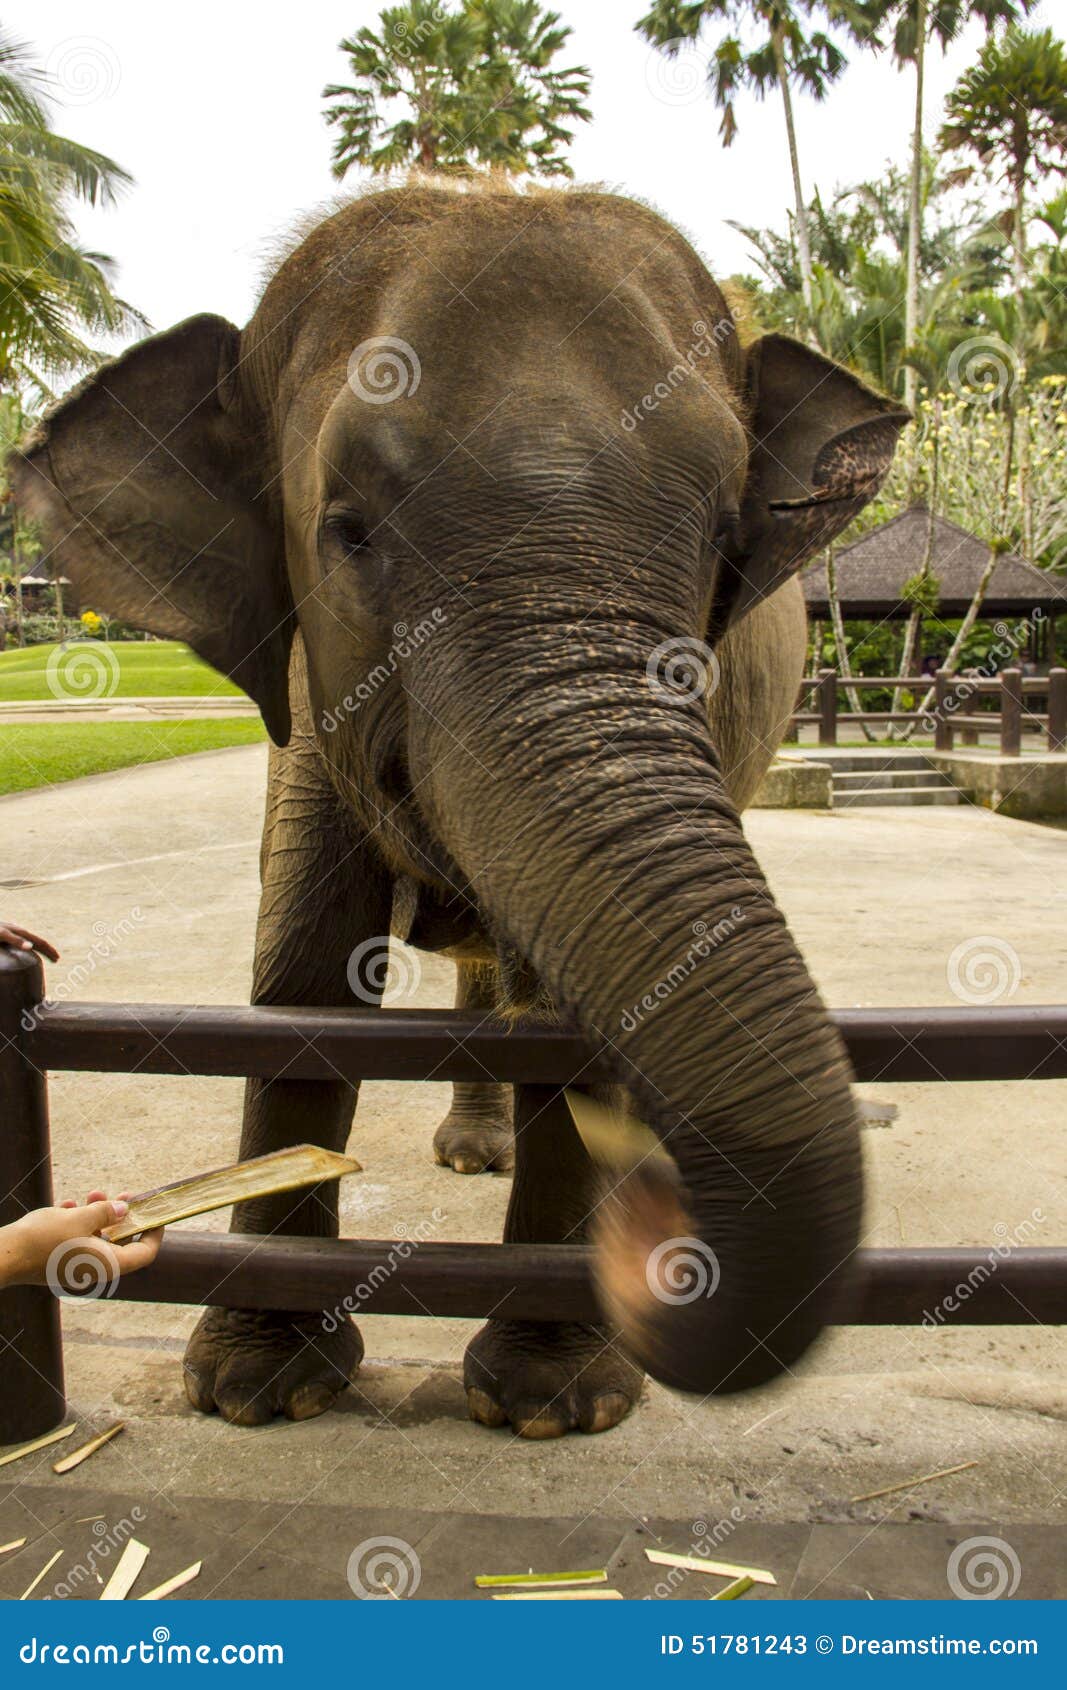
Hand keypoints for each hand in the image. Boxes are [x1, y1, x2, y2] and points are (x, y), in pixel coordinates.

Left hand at [0, 922, 58, 962]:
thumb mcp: (2, 935)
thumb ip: (15, 940)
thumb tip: (31, 947)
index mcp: (21, 932)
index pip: (40, 942)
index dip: (49, 950)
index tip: (57, 959)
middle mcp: (19, 930)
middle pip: (37, 941)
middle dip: (48, 950)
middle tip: (56, 959)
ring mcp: (14, 931)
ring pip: (31, 940)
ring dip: (40, 948)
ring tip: (45, 955)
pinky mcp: (7, 933)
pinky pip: (23, 940)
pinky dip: (30, 946)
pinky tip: (27, 949)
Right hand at [0, 1193, 161, 1289]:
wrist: (5, 1256)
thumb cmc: (44, 1238)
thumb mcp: (80, 1218)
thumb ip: (106, 1212)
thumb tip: (124, 1210)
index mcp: (107, 1264)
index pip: (144, 1253)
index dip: (154, 1233)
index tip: (157, 1215)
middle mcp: (94, 1270)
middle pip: (120, 1243)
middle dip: (121, 1216)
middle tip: (123, 1195)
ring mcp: (76, 1268)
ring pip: (97, 1238)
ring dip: (97, 1215)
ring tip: (91, 1193)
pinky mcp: (60, 1263)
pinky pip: (77, 1241)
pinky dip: (77, 1223)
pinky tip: (68, 1205)